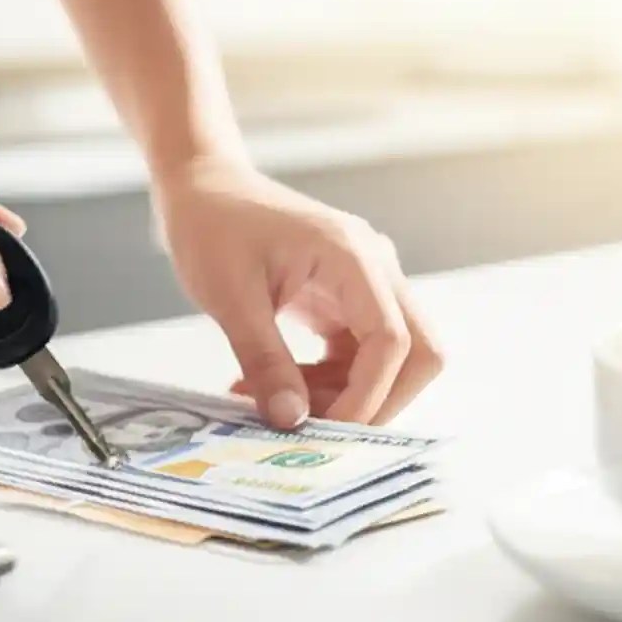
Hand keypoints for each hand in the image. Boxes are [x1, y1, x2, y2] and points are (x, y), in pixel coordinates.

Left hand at [155, 157, 442, 427]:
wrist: (203, 188)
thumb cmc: (212, 227)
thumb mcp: (230, 297)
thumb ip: (264, 360)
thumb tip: (290, 421)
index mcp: (353, 257)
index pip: (392, 342)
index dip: (366, 396)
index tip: (323, 433)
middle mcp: (375, 268)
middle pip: (419, 352)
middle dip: (379, 402)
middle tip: (321, 432)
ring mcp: (366, 284)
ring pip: (392, 360)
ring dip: (346, 395)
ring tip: (277, 404)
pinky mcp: (348, 299)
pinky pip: (360, 354)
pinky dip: (330, 381)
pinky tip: (279, 386)